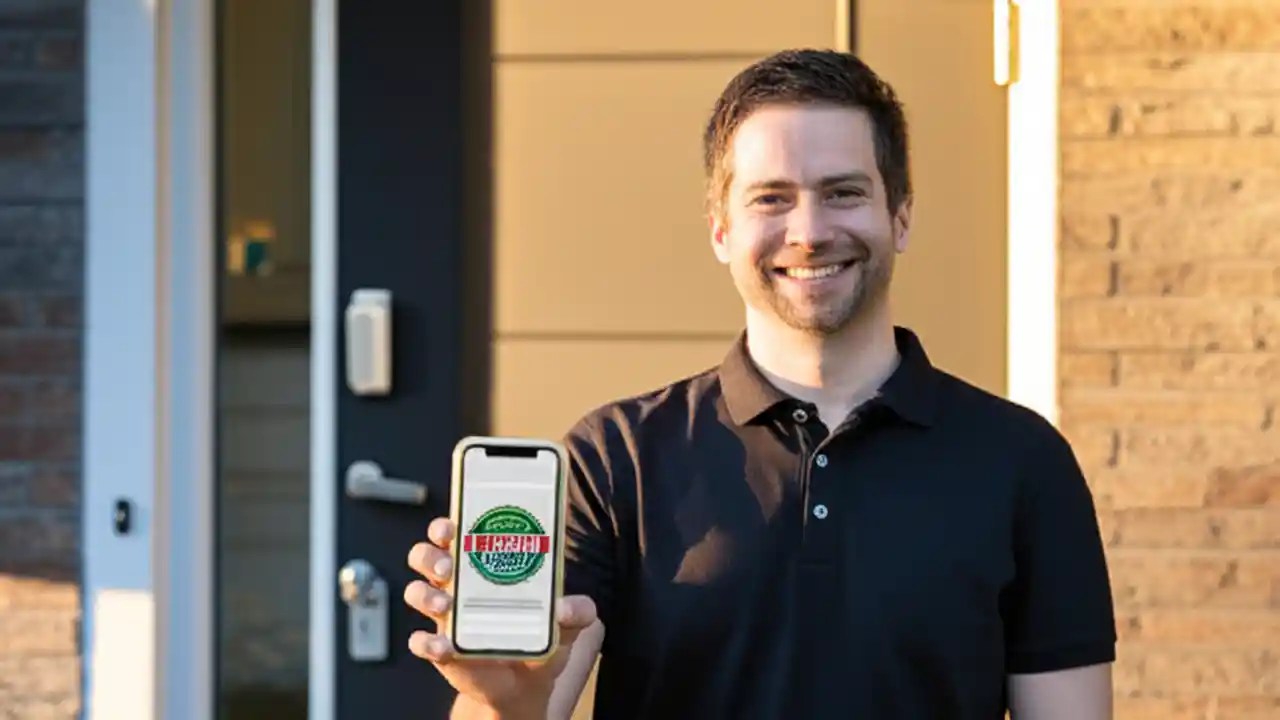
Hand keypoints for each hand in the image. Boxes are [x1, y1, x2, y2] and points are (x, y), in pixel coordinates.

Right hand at [405, 517, 597, 716]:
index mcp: (483, 565)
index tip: (452, 527)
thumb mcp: (568, 622)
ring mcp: (446, 616)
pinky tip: (443, 646)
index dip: (446, 526)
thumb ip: (578, 610)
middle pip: (425, 556)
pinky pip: (419, 641)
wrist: (526, 685)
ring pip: (416, 592)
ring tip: (445, 606)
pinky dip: (425, 642)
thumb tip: (564, 607)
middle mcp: (458, 584)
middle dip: (430, 555)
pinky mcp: (440, 648)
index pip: (456, 533)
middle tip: (448, 567)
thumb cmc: (542, 637)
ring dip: (424, 595)